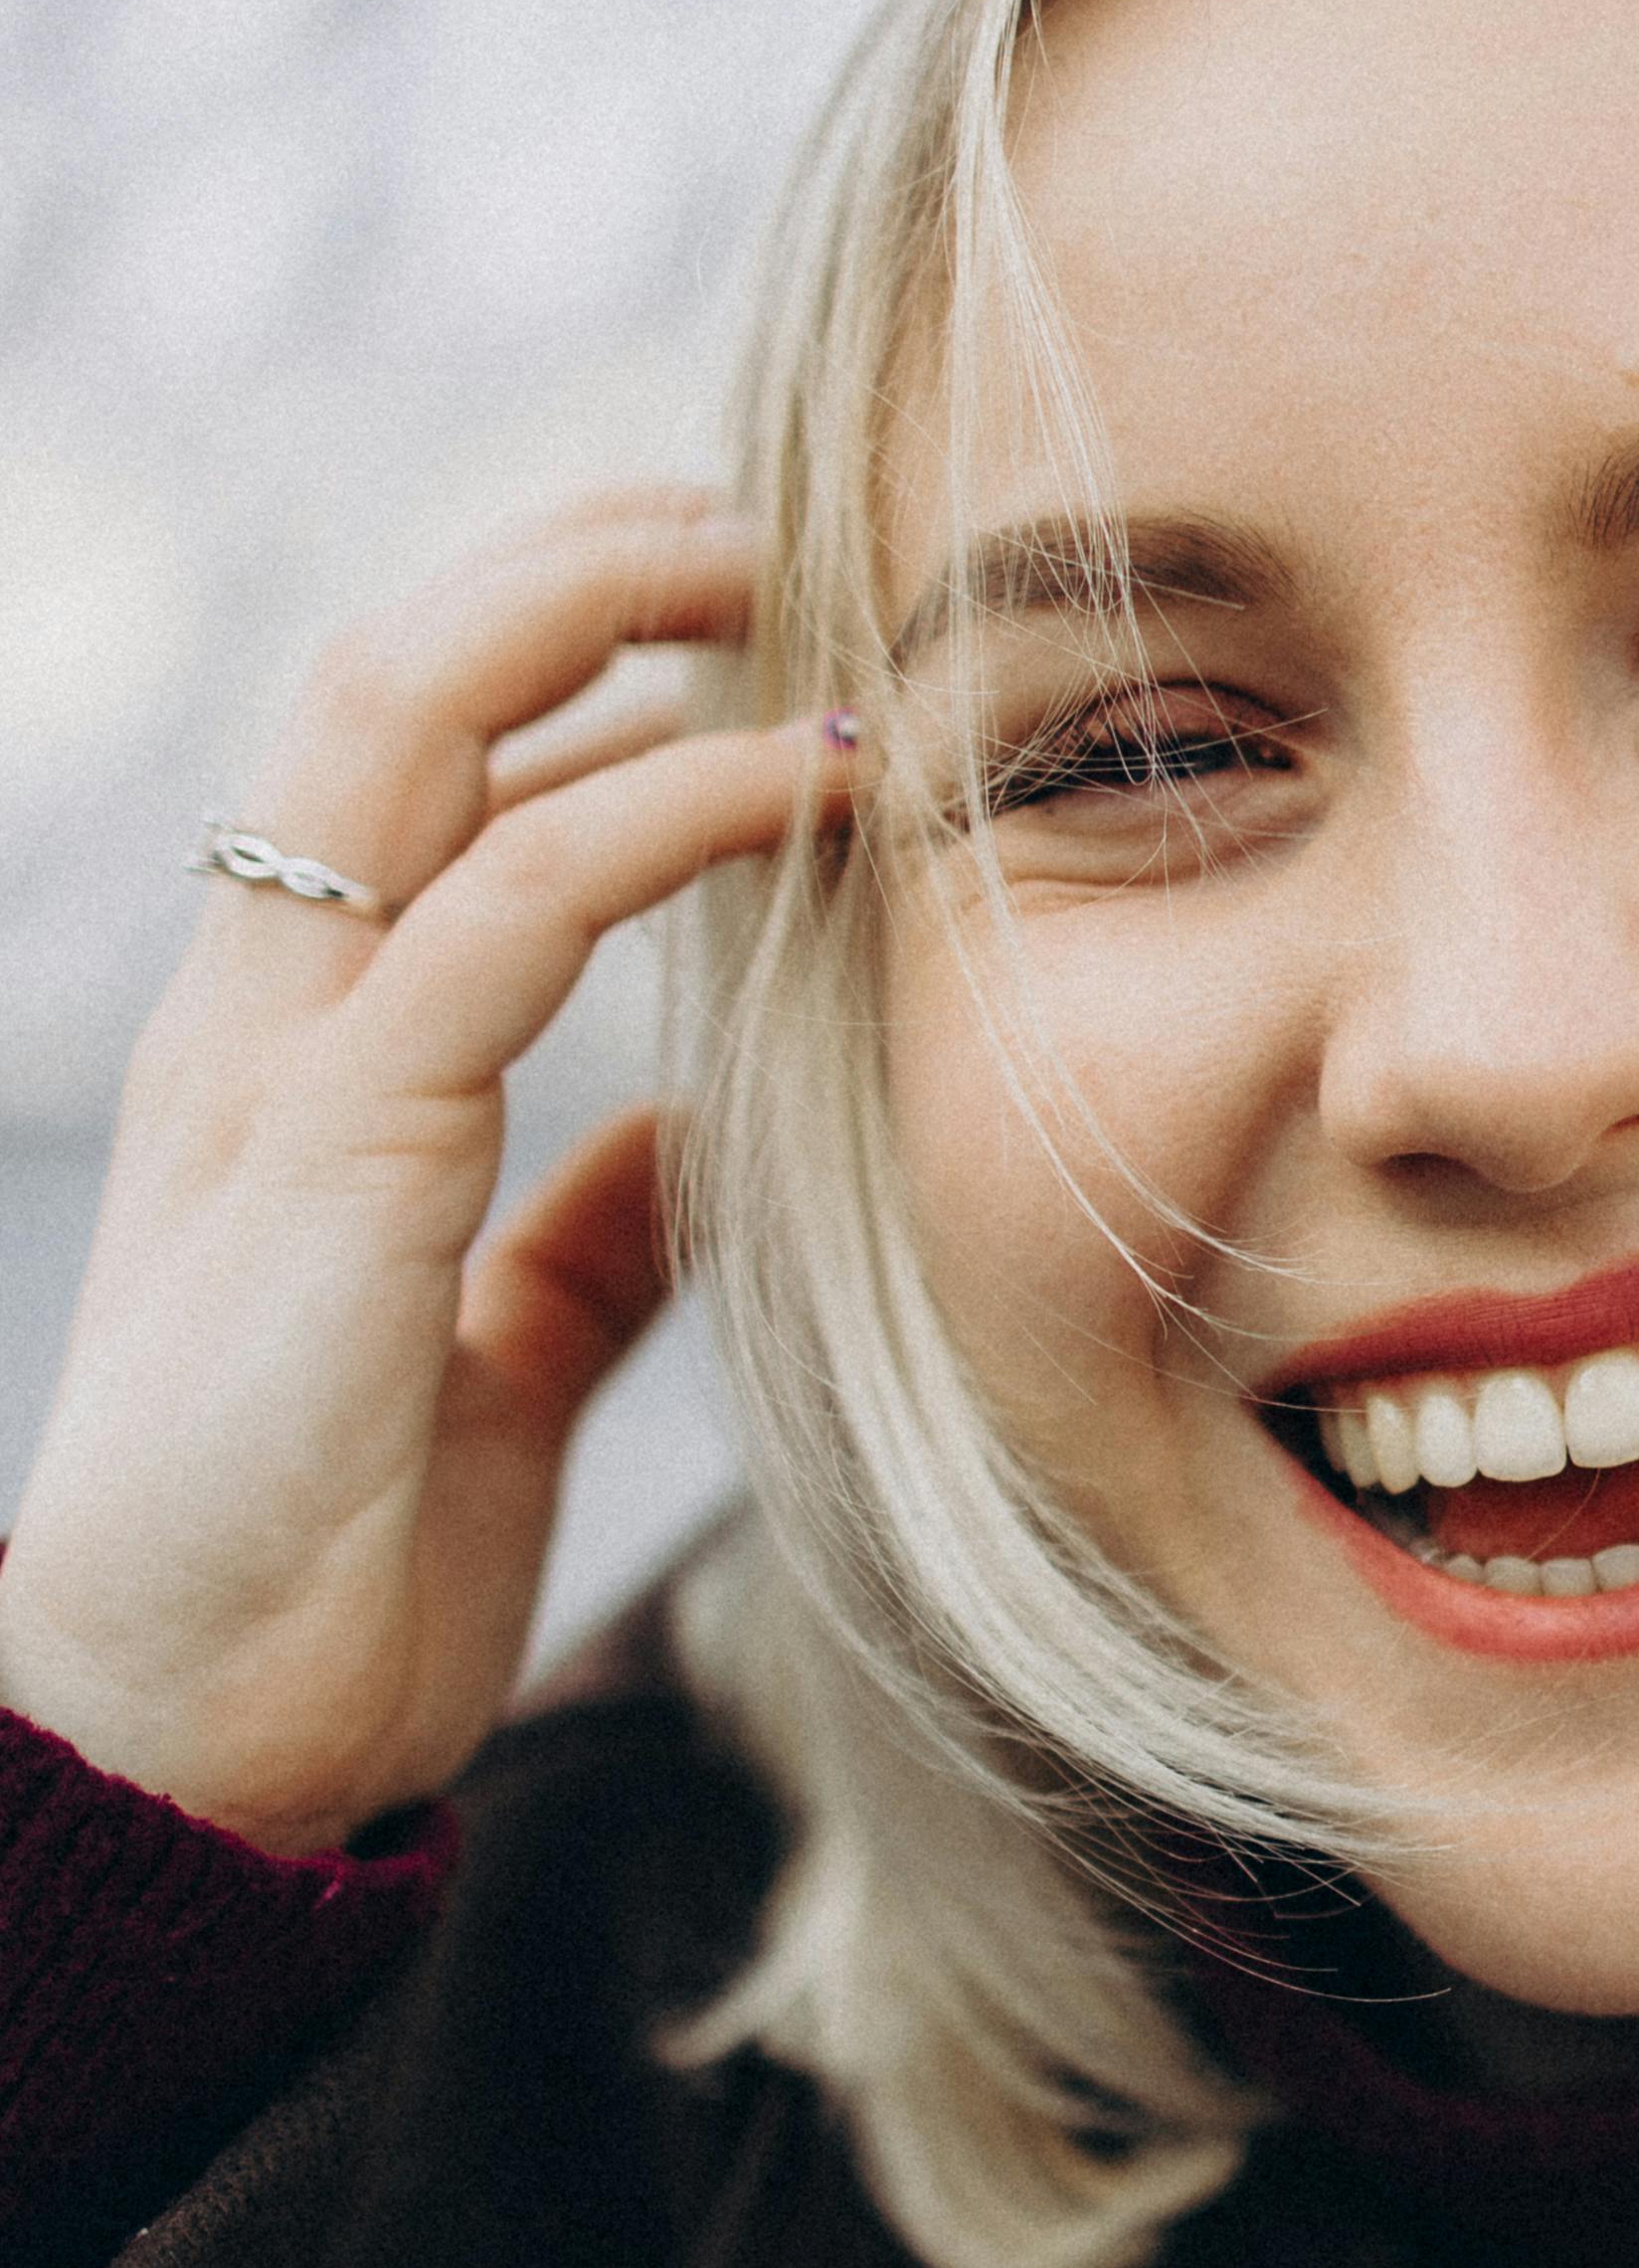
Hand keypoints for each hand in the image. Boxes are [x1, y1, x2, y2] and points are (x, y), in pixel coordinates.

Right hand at [0, 489, 849, 1854]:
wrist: (201, 1752)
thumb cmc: (330, 1567)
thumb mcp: (495, 1356)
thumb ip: (583, 1238)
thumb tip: (698, 1147)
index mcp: (290, 1055)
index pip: (395, 764)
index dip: (549, 653)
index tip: (730, 612)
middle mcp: (259, 1016)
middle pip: (381, 678)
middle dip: (567, 561)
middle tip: (759, 515)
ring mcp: (277, 1064)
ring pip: (407, 721)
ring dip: (607, 613)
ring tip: (783, 574)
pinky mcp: (332, 1143)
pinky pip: (509, 903)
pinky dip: (668, 806)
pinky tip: (807, 775)